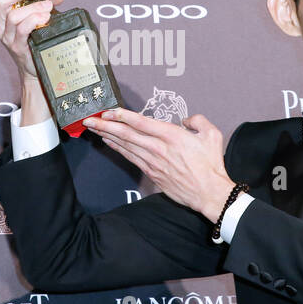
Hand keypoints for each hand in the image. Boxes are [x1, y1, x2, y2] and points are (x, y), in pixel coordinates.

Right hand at [0, 0, 64, 80]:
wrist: (34, 66)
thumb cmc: (33, 39)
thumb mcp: (36, 16)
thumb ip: (45, 1)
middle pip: (0, 1)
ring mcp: (7, 37)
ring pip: (13, 15)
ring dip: (33, 7)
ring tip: (47, 7)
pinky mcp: (17, 46)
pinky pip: (22, 29)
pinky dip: (35, 19)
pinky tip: (45, 17)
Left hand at [84, 110, 234, 221]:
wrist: (209, 193)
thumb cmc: (211, 165)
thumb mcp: (212, 135)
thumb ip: (197, 121)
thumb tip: (185, 120)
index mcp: (172, 136)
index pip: (142, 122)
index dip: (123, 115)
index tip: (109, 110)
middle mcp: (159, 148)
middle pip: (127, 134)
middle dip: (106, 125)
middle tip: (90, 119)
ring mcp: (153, 162)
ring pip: (126, 146)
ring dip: (108, 136)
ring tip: (94, 128)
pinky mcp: (152, 173)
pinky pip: (131, 158)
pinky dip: (118, 149)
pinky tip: (109, 143)